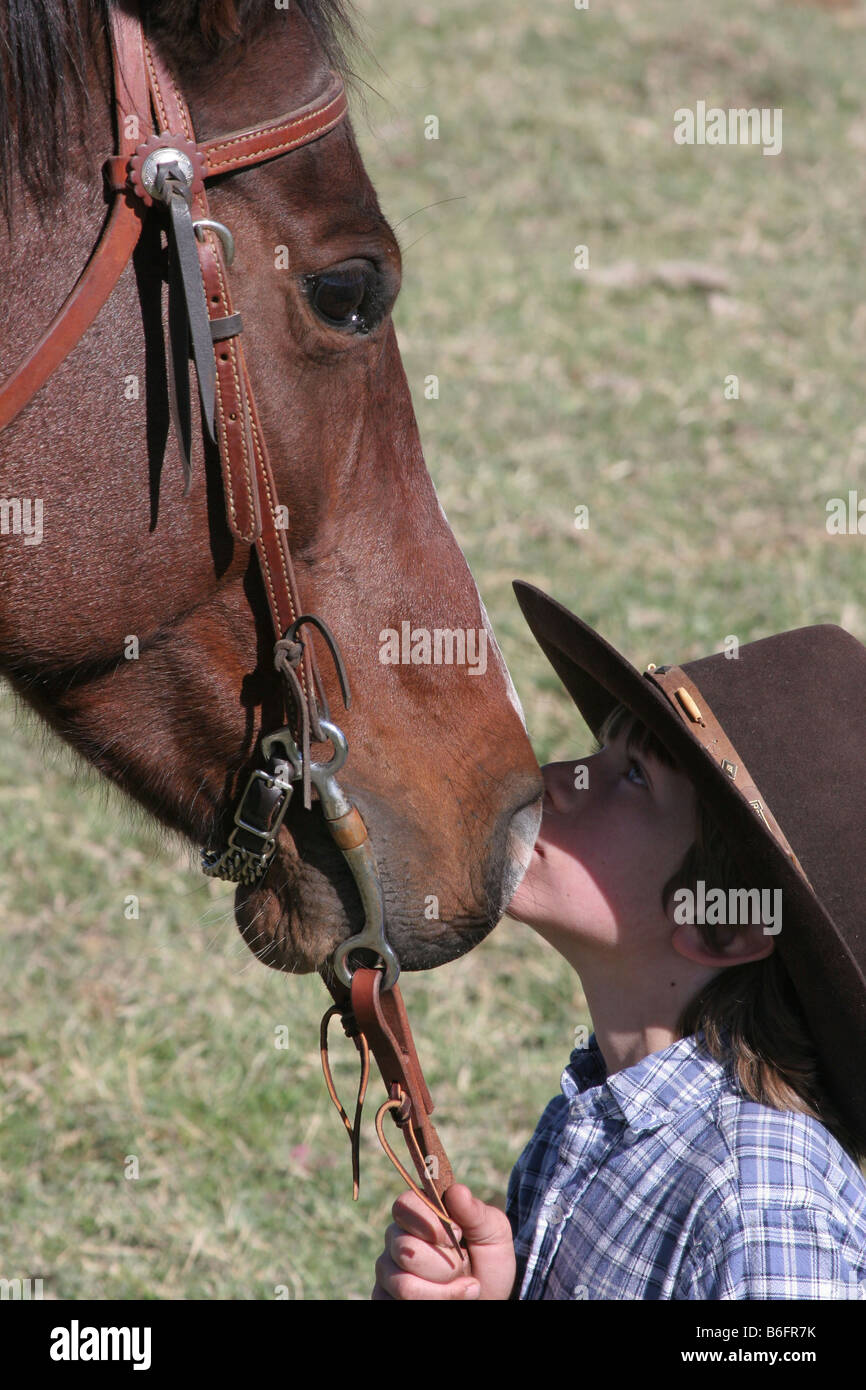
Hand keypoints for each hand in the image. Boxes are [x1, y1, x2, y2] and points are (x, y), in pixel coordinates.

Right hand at [372, 1183, 516, 1299]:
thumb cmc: (488, 1259)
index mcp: (418, 1213)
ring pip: (405, 1285)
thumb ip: (475, 1212)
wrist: (490, 1295)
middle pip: (406, 1249)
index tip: (457, 1233)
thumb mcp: (493, 1232)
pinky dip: (434, 1304)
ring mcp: (388, 1271)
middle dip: (446, 1265)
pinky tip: (450, 1302)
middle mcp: (396, 1239)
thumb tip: (456, 1191)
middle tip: (464, 1265)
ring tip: (465, 1288)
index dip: (432, 1223)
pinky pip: (396, 1304)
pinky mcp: (385, 1297)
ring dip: (444, 1292)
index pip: (405, 1205)